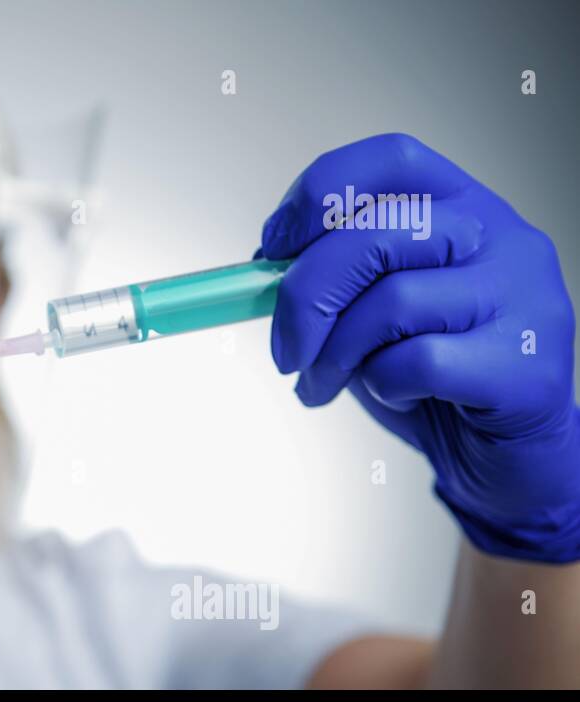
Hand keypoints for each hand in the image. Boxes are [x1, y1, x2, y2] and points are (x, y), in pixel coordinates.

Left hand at [260, 133, 579, 562]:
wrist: (504, 454)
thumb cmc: (433, 375)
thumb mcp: (368, 311)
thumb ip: (331, 277)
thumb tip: (260, 267)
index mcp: (463, 207)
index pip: (389, 161)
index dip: (318, 195)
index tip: (272, 248)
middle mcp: (501, 238)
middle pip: (377, 233)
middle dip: (305, 296)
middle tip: (285, 348)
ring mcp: (523, 298)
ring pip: (394, 301)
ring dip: (336, 353)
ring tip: (324, 383)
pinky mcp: (526, 365)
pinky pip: (420, 361)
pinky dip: (383, 385)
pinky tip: (392, 395)